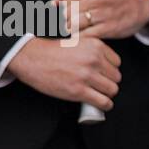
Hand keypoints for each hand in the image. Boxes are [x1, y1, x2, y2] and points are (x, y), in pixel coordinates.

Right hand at [5, 36, 121, 111]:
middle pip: (116, 78)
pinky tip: (100, 104)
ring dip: (106, 94)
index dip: (110, 70)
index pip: (117, 63)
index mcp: (95, 46)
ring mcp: (87, 76)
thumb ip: (93, 50)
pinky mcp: (79, 91)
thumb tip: (106, 65)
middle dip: (108, 82)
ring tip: (98, 94)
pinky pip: (104, 102)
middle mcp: (94, 60)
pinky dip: (105, 105)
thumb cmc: (51, 51)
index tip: (103, 74)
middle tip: (99, 85)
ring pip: (112, 90)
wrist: (31, 57)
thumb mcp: (78, 42)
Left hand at [53, 0, 148, 40]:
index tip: (55, 15)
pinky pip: (87, 35)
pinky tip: (78, 36)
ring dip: (68, 29)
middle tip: (60, 24)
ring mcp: (105, 13)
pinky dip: (79, 37)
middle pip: (68, 11)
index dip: (58, 9)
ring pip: (75, 24)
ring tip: (68, 30)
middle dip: (62, 20)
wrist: (138, 5)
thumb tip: (52, 3)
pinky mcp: (109, 28)